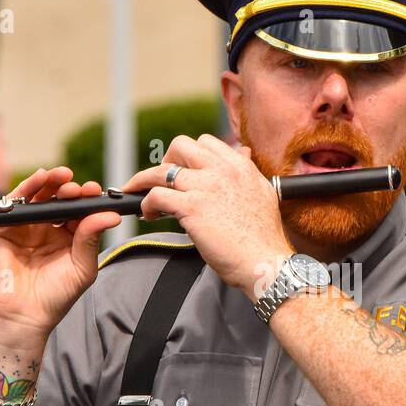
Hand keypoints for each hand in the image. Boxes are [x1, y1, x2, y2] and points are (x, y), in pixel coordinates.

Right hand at [0, 167, 121, 350]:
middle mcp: (47, 231)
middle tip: (78, 188)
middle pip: (58, 201)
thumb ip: (91, 239)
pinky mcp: (5, 228)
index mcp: (68, 240)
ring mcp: (26, 228)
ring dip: (50, 183)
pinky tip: (40, 179)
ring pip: (38, 197)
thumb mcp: (81, 268)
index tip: (95, 192)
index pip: (79, 212)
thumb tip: (110, 215)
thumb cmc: (54, 297)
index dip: (87, 200)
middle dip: (69, 190)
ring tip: (62, 175)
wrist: (19, 316)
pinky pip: (14, 203)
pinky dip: (26, 188)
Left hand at [121, 135, 292, 300]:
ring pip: (162, 170)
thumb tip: (243, 153)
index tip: (184, 171)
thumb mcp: (262, 193)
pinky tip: (149, 215)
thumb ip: (248, 172)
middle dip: (167, 161)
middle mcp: (222, 170)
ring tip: (139, 194)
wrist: (266, 262)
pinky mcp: (192, 207)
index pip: (206, 143)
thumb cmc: (264, 237)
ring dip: (145, 181)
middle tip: (164, 182)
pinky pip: (156, 195)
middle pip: (181, 146)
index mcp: (240, 166)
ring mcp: (206, 186)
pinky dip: (146, 204)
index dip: (190, 155)